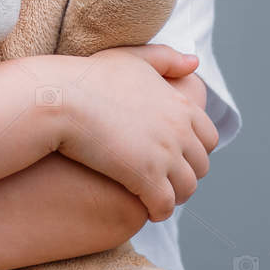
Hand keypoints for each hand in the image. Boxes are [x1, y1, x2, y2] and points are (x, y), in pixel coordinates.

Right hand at [48, 45, 216, 221]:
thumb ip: (166, 58)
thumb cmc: (88, 77)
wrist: (61, 98)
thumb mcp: (131, 57)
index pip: (208, 137)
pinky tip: (145, 210)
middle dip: (186, 176)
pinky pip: (165, 205)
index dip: (194, 151)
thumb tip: (194, 62)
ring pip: (187, 189)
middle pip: (200, 166)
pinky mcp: (146, 176)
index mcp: (180, 104)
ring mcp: (165, 154)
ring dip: (174, 196)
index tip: (176, 158)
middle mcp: (180, 130)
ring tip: (156, 199)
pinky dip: (159, 211)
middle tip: (165, 182)